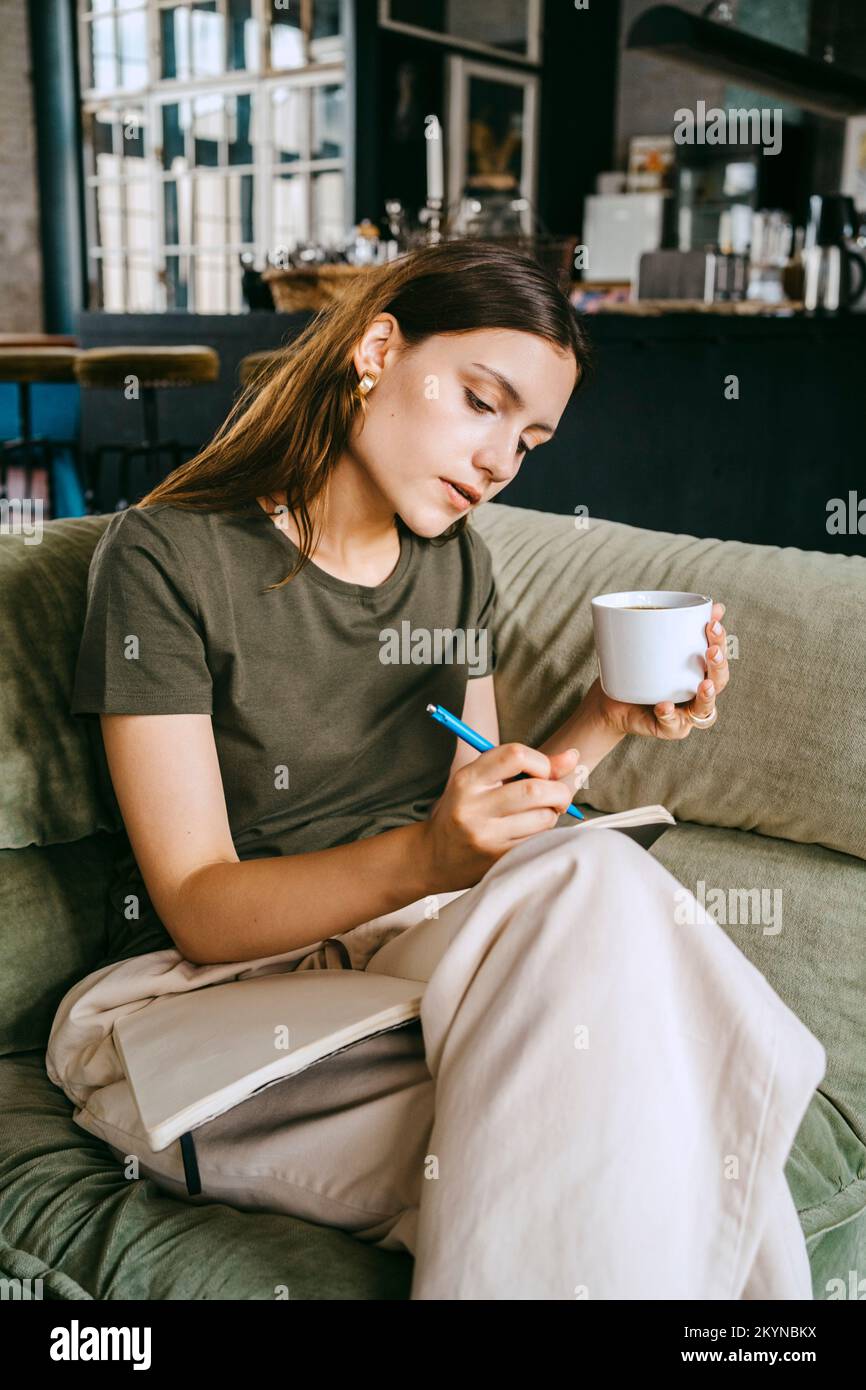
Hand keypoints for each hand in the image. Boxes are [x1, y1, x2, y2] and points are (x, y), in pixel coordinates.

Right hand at [421, 743, 581, 890]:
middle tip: (558, 796)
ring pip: (544, 818)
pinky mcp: (497, 859)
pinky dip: (544, 835)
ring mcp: (485, 836)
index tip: (544, 771)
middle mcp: (474, 806)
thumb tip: (573, 757)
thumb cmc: (465, 811)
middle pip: (536, 789)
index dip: (541, 761)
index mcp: (468, 779)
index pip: (516, 755)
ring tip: (539, 816)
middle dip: (559, 791)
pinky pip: (539, 841)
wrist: (434, 856)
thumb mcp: (483, 781)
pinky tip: (530, 834)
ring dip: (552, 815)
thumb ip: (525, 767)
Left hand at [597, 601, 729, 740]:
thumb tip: (714, 605)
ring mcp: (686, 713)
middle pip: (720, 681)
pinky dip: (669, 715)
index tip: (712, 622)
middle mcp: (698, 693)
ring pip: (706, 708)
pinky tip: (664, 705)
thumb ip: (679, 626)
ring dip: (707, 695)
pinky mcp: (669, 728)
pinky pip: (674, 726)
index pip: (718, 656)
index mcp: (699, 671)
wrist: (610, 700)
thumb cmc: (637, 670)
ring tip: (704, 684)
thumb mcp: (655, 645)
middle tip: (712, 650)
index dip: (721, 640)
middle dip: (719, 666)